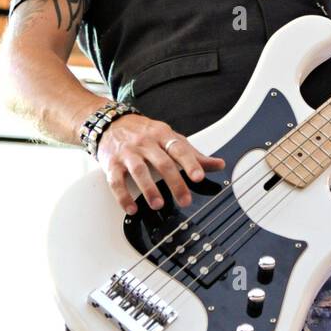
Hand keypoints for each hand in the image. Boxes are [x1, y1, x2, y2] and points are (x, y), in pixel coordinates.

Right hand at [95, 114, 224, 213]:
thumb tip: (219, 165)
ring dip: (149, 190)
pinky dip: (123, 196)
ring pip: (139, 171)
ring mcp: (128, 153)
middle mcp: (145, 143)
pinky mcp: (111, 163)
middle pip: (162, 163)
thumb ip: (193, 154)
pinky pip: (116, 181)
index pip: (179, 149)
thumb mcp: (171, 138)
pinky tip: (132, 208)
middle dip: (175, 183)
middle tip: (185, 201)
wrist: (111, 123)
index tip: (199, 177)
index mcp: (163, 135)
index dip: (190, 163)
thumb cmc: (145, 133)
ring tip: (159, 204)